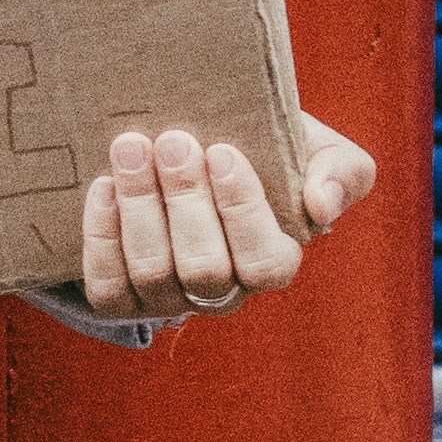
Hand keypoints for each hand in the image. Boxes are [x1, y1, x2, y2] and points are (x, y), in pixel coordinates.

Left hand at [78, 111, 377, 326]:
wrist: (189, 149)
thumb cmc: (260, 147)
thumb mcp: (314, 148)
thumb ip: (341, 171)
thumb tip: (321, 206)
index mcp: (273, 262)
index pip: (265, 262)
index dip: (243, 212)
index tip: (223, 153)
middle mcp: (223, 292)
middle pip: (204, 268)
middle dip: (186, 202)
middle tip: (172, 142)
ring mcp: (169, 299)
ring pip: (152, 273)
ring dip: (139, 208)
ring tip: (131, 148)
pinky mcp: (121, 297)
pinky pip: (108, 286)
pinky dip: (101, 238)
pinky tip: (103, 188)